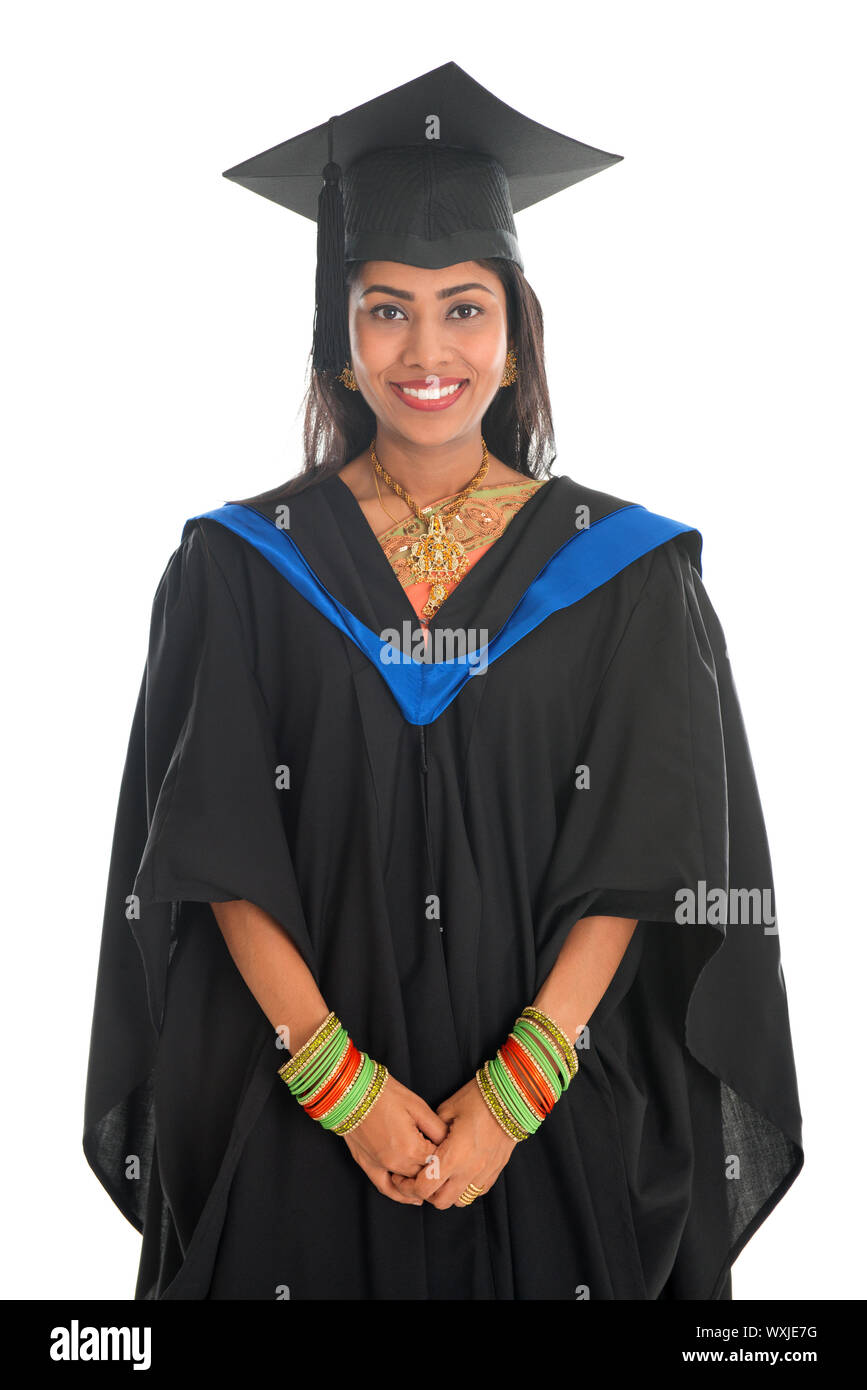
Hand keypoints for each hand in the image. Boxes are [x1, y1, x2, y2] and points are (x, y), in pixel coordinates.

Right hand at [341, 1073, 448, 1205]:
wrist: (352, 1092)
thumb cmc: (386, 1094)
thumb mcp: (418, 1106)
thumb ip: (437, 1128)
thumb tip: (450, 1142)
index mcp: (412, 1148)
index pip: (439, 1163)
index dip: (448, 1157)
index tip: (453, 1150)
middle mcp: (397, 1163)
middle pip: (426, 1178)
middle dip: (437, 1172)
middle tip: (446, 1163)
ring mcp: (381, 1167)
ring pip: (409, 1187)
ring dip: (422, 1185)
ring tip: (433, 1180)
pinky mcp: (368, 1166)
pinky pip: (386, 1189)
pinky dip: (400, 1196)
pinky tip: (412, 1197)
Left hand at [391, 1075, 517, 1209]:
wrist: (512, 1097)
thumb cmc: (478, 1098)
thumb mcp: (447, 1109)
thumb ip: (432, 1132)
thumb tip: (424, 1143)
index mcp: (454, 1155)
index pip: (425, 1187)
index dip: (408, 1186)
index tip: (402, 1177)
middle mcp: (470, 1170)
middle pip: (440, 1201)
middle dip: (426, 1193)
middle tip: (419, 1178)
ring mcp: (485, 1173)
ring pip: (460, 1201)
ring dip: (446, 1193)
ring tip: (440, 1178)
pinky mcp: (496, 1172)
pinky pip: (476, 1192)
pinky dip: (465, 1189)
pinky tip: (459, 1173)